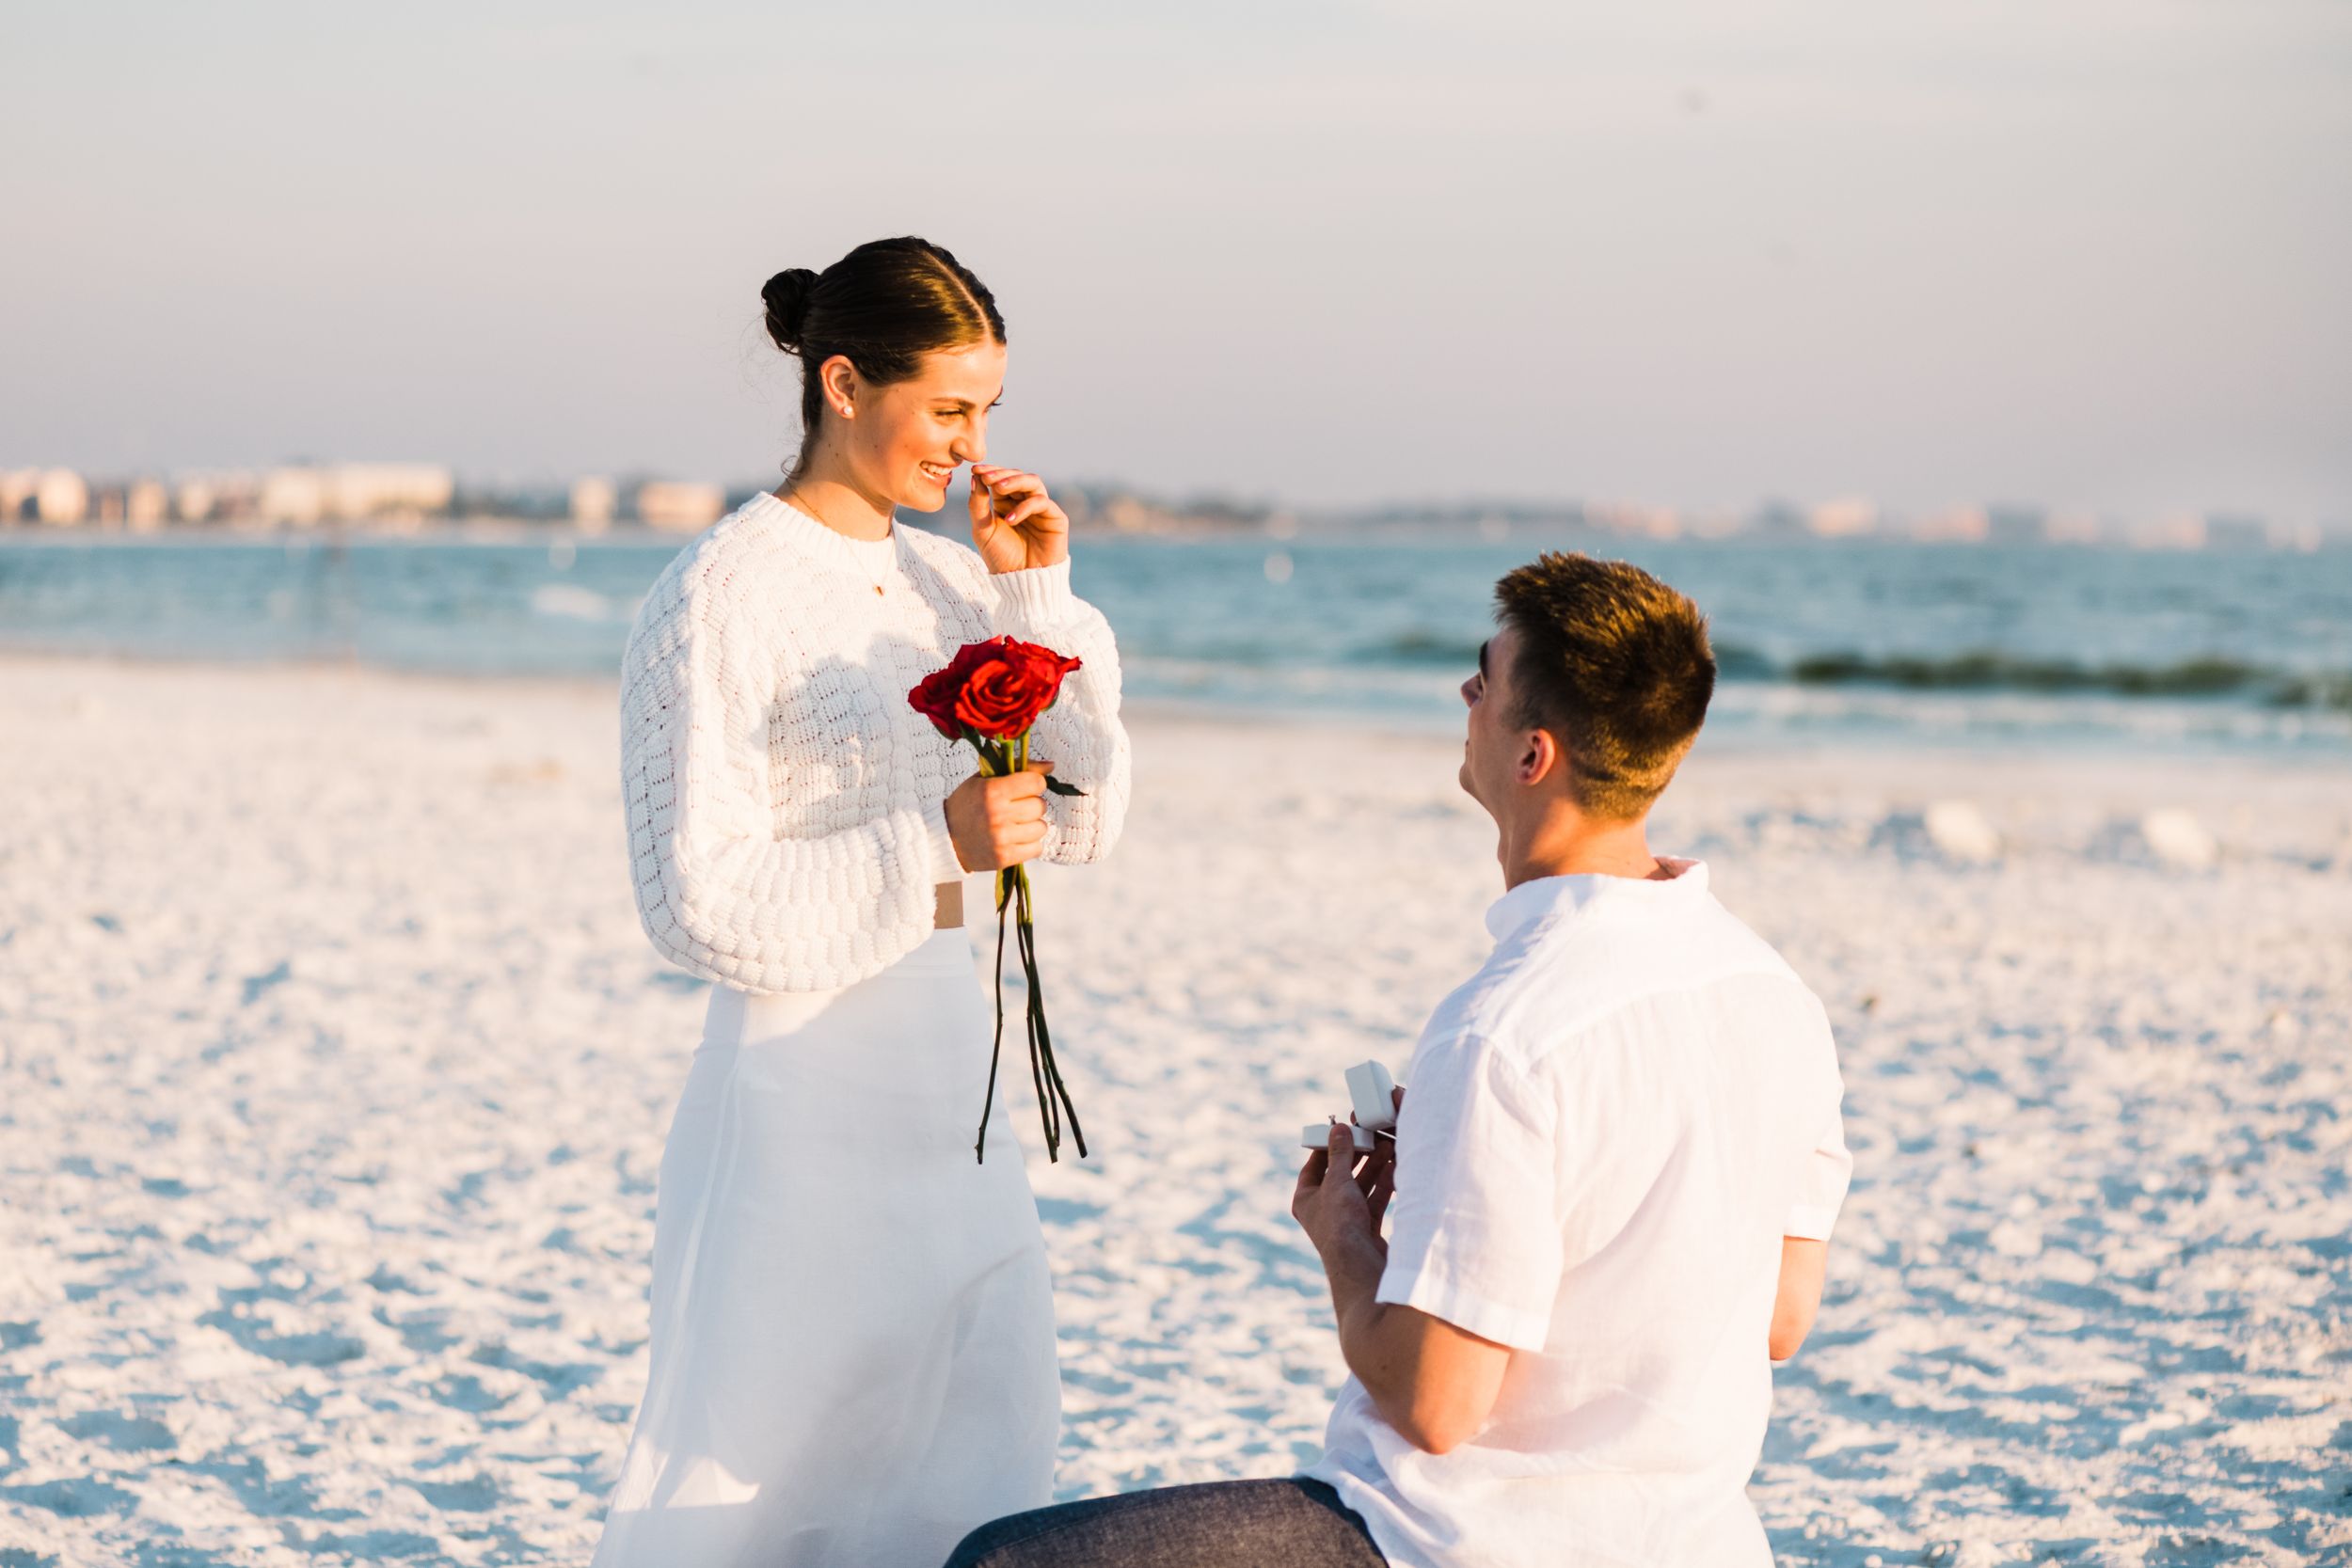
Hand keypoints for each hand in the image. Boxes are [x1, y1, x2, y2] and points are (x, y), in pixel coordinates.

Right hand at [945, 760, 1055, 871]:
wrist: (944, 838)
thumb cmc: (966, 804)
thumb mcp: (984, 779)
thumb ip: (1016, 768)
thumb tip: (1050, 765)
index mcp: (992, 791)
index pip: (1036, 783)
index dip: (1035, 784)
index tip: (1026, 788)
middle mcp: (998, 815)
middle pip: (1040, 806)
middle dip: (1032, 805)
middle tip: (1017, 808)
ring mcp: (1002, 838)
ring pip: (1041, 828)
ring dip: (1032, 825)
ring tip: (1015, 825)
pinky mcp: (1004, 858)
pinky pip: (1036, 848)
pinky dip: (1029, 844)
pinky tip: (1015, 839)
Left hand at [967, 464, 1068, 573]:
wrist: (1020, 581)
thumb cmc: (1001, 558)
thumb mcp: (982, 530)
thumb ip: (977, 504)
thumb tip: (974, 477)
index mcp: (1007, 503)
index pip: (1001, 479)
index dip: (990, 472)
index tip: (975, 470)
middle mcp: (1025, 502)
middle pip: (1017, 476)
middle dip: (1001, 474)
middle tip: (986, 477)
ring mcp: (1041, 509)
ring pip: (1033, 482)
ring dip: (1015, 481)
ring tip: (998, 488)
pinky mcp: (1055, 518)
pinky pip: (1042, 502)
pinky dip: (1025, 507)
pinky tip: (1010, 519)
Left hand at [1292, 1121, 1395, 1261]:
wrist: (1359, 1264)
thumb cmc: (1339, 1223)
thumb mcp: (1337, 1180)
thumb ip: (1340, 1153)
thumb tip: (1338, 1128)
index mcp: (1305, 1199)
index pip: (1313, 1166)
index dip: (1327, 1147)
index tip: (1341, 1131)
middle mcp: (1323, 1210)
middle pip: (1340, 1175)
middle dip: (1357, 1156)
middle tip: (1371, 1137)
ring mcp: (1344, 1220)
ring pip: (1359, 1187)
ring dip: (1373, 1168)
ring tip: (1388, 1147)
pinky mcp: (1365, 1229)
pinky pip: (1374, 1201)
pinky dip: (1383, 1185)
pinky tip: (1394, 1168)